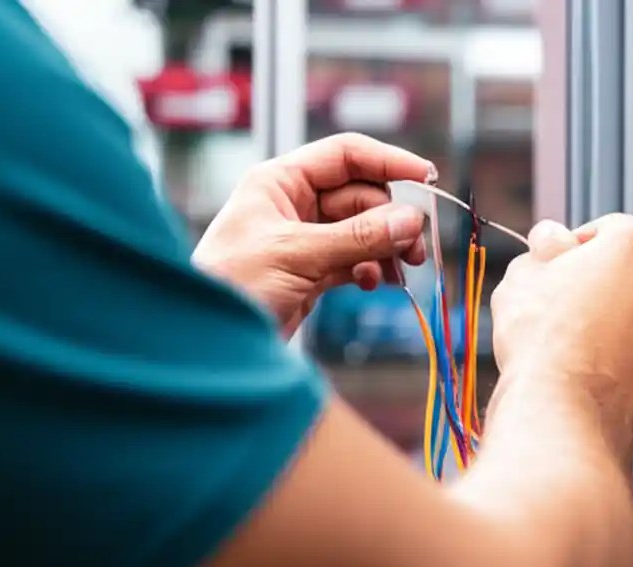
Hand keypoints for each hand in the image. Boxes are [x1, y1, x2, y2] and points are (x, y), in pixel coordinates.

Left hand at [193, 133, 435, 334]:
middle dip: (391, 218)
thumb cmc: (230, 286)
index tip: (426, 178)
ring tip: (401, 269)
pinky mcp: (310, 273)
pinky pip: (354, 259)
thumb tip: (410, 220)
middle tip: (415, 245)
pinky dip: (369, 268)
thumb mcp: (296, 255)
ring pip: (363, 230)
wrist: (206, 344)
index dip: (387, 162)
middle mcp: (293, 205)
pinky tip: (371, 283)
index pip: (345, 155)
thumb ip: (356, 237)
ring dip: (385, 246)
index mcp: (280, 182)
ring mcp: (304, 240)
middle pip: (361, 196)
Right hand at [491, 215, 632, 433]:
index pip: (607, 232)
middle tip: (576, 311)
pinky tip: (612, 368)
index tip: (562, 274)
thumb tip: (552, 238)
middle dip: (613, 285)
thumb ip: (545, 245)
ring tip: (594, 344)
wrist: (568, 409)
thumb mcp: (526, 272)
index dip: (578, 253)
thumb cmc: (545, 337)